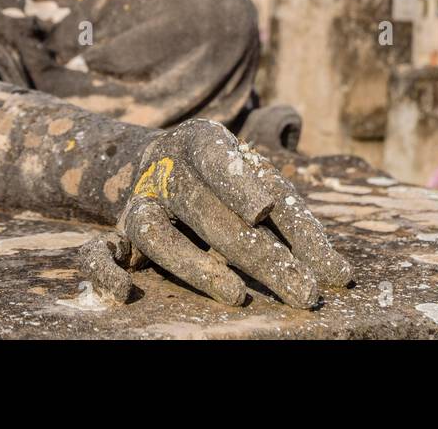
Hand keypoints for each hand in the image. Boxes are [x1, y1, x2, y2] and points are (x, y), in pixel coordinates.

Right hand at [80, 119, 351, 308]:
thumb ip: (298, 224)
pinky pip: (95, 252)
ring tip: (238, 295)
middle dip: (259, 254)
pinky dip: (102, 270)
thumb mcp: (261, 182)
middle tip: (303, 292)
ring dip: (193, 264)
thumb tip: (342, 276)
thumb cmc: (228, 180)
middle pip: (207, 213)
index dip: (239, 183)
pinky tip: (125, 291)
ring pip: (155, 233)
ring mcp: (138, 203)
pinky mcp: (117, 236)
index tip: (267, 209)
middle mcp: (166, 170)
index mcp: (201, 142)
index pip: (220, 161)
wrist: (159, 161)